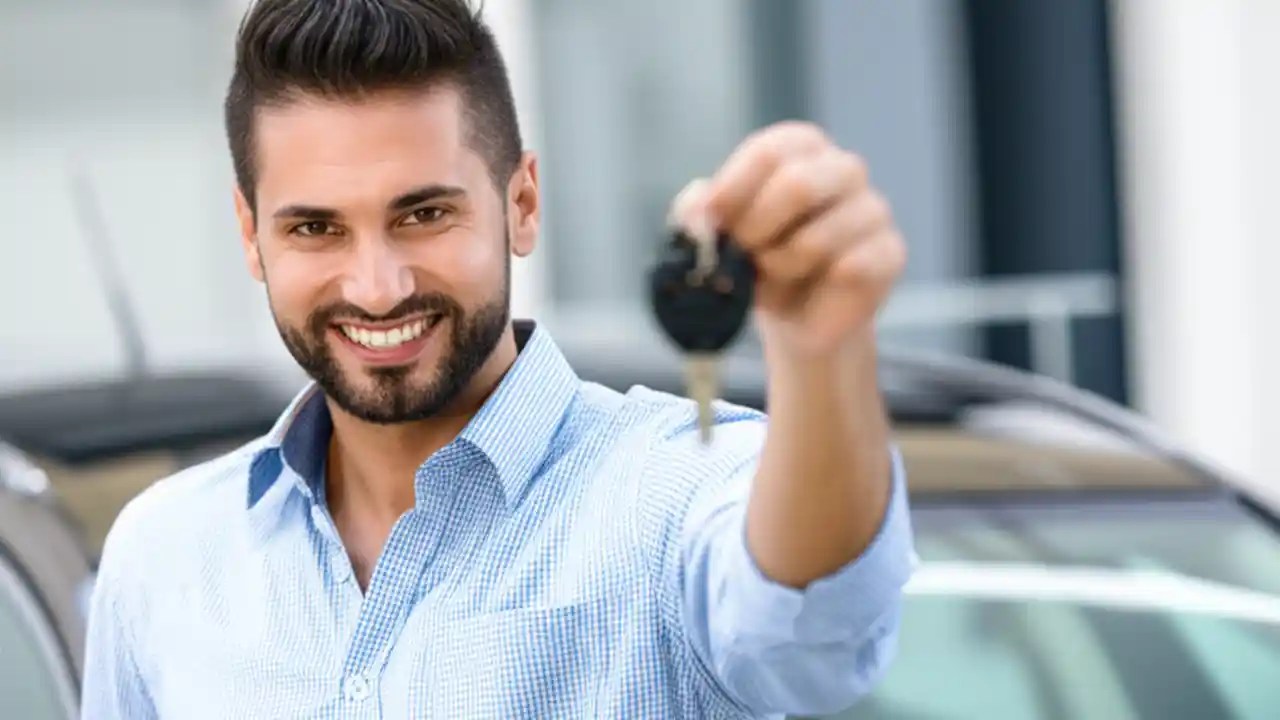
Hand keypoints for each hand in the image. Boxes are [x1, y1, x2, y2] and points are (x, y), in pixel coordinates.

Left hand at [674, 122, 905, 357]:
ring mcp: (873, 208)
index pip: (768, 152)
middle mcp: (844, 168)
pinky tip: (814, 286)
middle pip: (797, 185)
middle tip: (743, 254)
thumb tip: (696, 211)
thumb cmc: (759, 262)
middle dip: (755, 230)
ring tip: (776, 273)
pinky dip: (817, 286)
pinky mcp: (890, 252)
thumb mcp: (718, 233)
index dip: (732, 192)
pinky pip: (850, 268)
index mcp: (801, 147)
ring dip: (781, 266)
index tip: (712, 224)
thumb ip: (699, 212)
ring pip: (816, 239)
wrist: (796, 316)